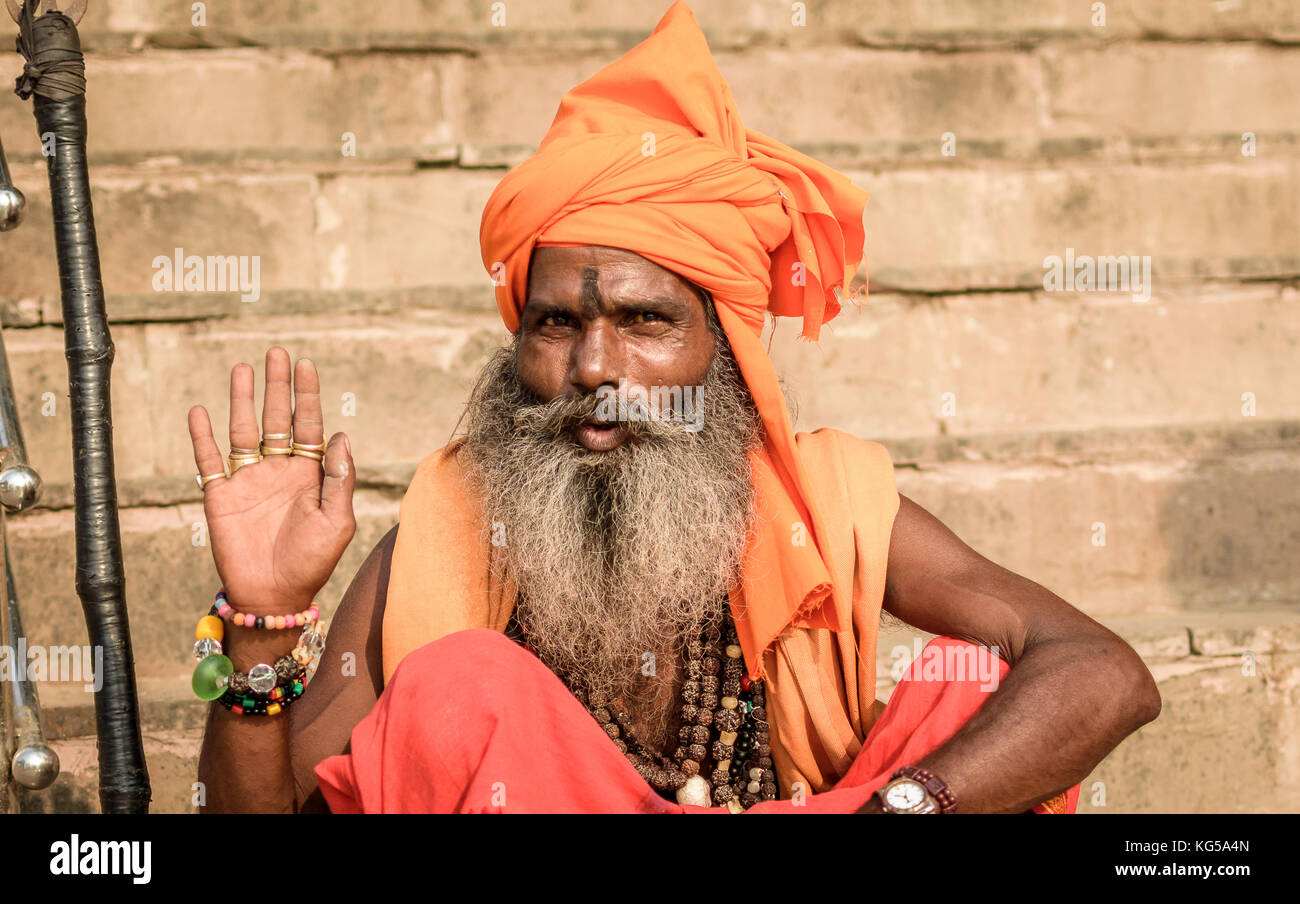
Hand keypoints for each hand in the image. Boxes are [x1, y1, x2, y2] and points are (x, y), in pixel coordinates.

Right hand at [188, 347, 355, 615]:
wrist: (274, 595)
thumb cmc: (312, 562)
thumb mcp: (337, 521)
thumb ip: (339, 479)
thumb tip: (341, 435)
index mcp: (310, 474)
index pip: (309, 425)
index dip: (307, 395)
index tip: (306, 365)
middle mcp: (279, 470)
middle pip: (276, 418)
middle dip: (277, 387)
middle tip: (276, 353)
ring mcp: (248, 480)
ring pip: (243, 431)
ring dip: (242, 401)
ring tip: (243, 369)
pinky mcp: (220, 495)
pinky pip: (208, 460)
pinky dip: (202, 436)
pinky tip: (200, 410)